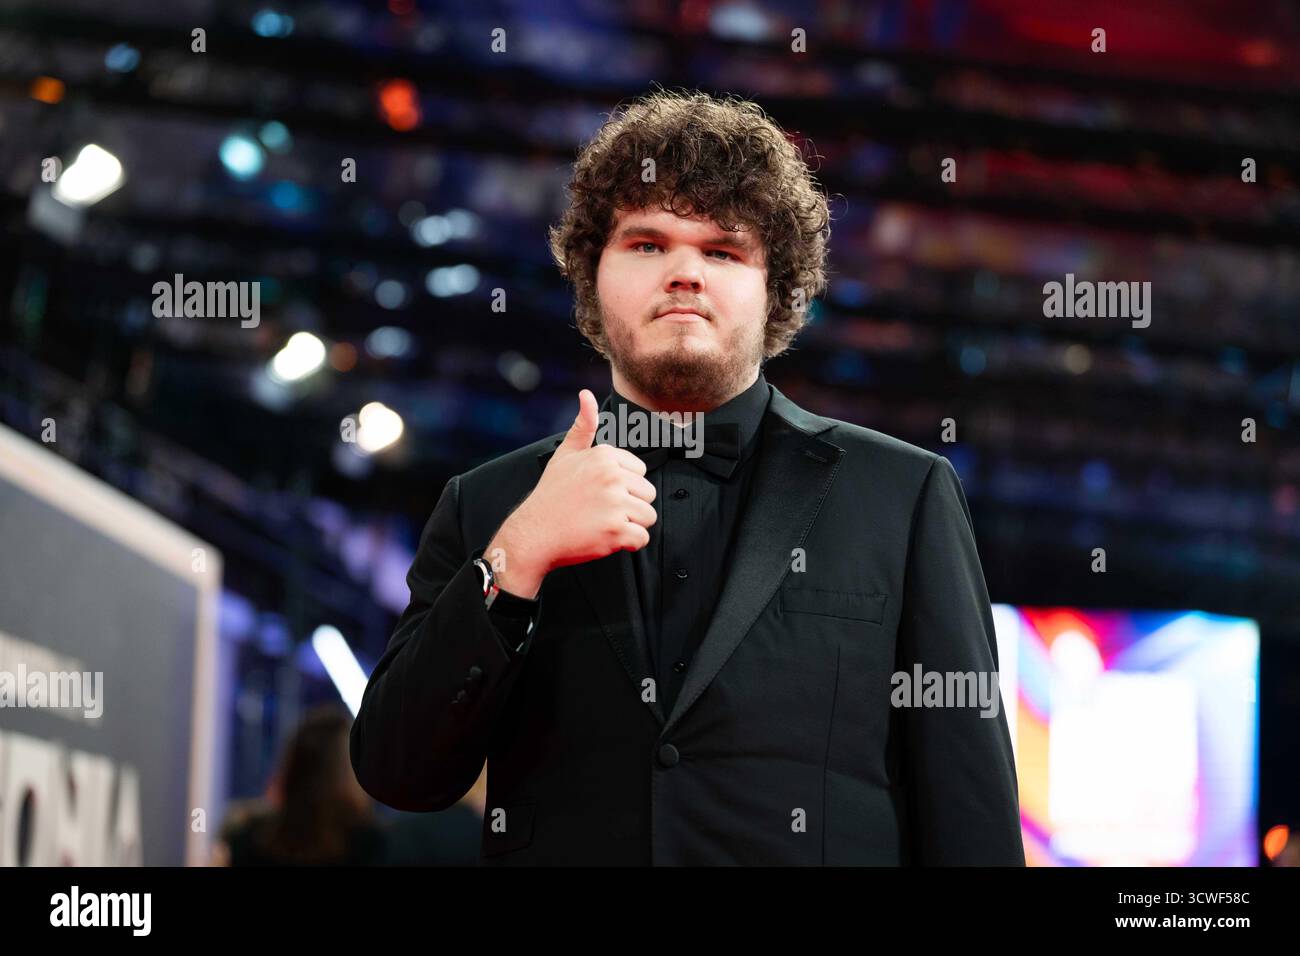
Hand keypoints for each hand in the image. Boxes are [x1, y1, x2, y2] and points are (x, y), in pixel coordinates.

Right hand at [486, 389, 656, 597]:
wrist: (533, 534)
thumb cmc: (551, 496)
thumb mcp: (565, 455)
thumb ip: (583, 426)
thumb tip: (587, 395)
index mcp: (604, 456)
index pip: (640, 473)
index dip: (623, 487)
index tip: (600, 494)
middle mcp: (612, 476)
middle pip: (648, 494)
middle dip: (630, 507)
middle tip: (601, 512)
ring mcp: (614, 504)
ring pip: (648, 516)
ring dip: (631, 525)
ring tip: (604, 524)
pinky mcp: (616, 530)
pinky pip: (641, 538)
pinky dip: (628, 543)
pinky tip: (606, 538)